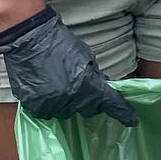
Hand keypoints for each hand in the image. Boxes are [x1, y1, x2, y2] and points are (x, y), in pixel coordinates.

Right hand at [0, 8, 137, 124]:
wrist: (28, 39)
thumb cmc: (59, 42)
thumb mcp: (85, 55)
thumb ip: (95, 74)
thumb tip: (102, 86)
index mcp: (86, 84)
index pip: (110, 102)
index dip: (123, 112)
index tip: (132, 120)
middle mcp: (70, 98)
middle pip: (88, 109)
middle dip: (89, 100)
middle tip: (81, 85)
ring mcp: (51, 104)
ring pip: (67, 112)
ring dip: (68, 102)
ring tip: (59, 83)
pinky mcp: (34, 106)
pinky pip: (49, 112)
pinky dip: (50, 103)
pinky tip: (47, 87)